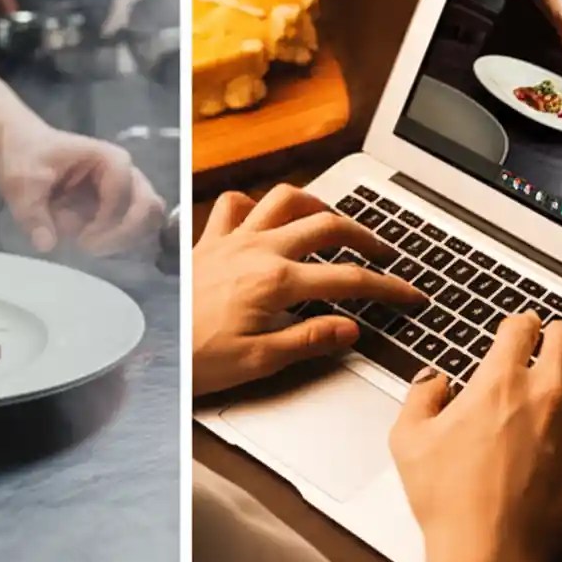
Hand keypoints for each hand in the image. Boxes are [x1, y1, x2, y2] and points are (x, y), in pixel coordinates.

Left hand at [0, 124, 165, 256]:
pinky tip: (93, 244)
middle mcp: (126, 172)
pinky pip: (137, 226)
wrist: (24, 149)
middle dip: (123, 234)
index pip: (122, 195)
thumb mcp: (21, 182)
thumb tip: (46, 244)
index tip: (80, 240)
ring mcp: (127, 188)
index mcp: (108, 158)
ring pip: (148, 219)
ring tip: (92, 246)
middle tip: (90, 248)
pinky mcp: (122, 204)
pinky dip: (120, 240)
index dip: (106, 222)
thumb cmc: (26, 157)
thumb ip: (33, 213)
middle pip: (148, 207)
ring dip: (123, 239)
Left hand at [193, 186, 424, 395]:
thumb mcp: (261, 362)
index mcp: (276, 282)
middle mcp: (257, 251)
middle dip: (365, 235)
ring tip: (335, 220)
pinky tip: (267, 217)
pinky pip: (236, 204)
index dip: (388, 286)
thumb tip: (351, 328)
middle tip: (384, 251)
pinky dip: (257, 203)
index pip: (348, 279)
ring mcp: (232, 240)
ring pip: (285, 199)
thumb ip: (310, 340)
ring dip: (317, 204)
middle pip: (327, 225)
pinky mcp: (209, 240)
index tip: (411, 293)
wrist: (150, 350)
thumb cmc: (196, 360)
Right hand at [390, 313, 561, 561]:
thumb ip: (419, 397)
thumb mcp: (408, 440)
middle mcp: (544, 391)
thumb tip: (432, 381)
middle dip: (556, 335)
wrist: (488, 547)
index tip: (519, 330)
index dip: (519, 324)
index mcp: (497, 382)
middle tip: (551, 345)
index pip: (520, 326)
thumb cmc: (449, 499)